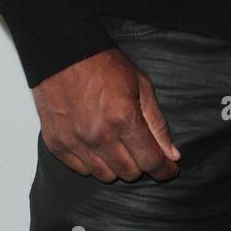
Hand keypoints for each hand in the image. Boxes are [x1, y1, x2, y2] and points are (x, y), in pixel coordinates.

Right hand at [32, 48, 180, 182]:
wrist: (64, 54)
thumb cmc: (105, 65)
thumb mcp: (141, 86)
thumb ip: (157, 124)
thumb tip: (172, 155)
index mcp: (123, 118)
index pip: (150, 160)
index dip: (164, 170)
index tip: (169, 169)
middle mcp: (99, 135)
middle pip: (129, 173)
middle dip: (141, 164)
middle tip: (141, 147)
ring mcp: (76, 142)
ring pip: (106, 176)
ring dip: (117, 165)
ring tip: (118, 144)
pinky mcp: (57, 145)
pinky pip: (82, 170)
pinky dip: (93, 162)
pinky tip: (97, 145)